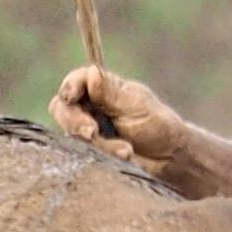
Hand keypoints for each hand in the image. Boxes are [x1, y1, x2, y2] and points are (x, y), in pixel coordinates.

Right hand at [51, 65, 192, 174]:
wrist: (169, 158)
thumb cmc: (158, 126)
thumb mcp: (136, 106)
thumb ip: (110, 93)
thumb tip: (91, 73)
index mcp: (102, 88)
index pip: (75, 81)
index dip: (69, 87)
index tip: (71, 97)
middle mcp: (90, 108)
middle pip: (62, 108)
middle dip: (74, 121)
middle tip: (92, 133)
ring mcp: (88, 130)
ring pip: (72, 134)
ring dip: (98, 143)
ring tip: (126, 150)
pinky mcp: (90, 152)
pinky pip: (83, 154)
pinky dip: (104, 155)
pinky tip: (125, 156)